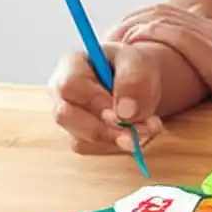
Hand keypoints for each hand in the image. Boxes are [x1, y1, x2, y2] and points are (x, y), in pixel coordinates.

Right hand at [48, 43, 166, 154]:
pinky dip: (119, 145)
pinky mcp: (81, 137)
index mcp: (71, 66)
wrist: (142, 82)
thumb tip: (125, 113)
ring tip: (149, 128)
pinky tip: (139, 135)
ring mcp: (70, 118)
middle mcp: (63, 94)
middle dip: (104, 128)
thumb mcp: (138, 62)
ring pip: (80, 138)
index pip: (69, 85)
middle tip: (135, 132)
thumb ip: (133, 80)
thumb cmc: (133, 67)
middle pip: (66, 116)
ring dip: (117, 138)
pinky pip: (94, 148)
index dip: (95, 101)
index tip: (122, 111)